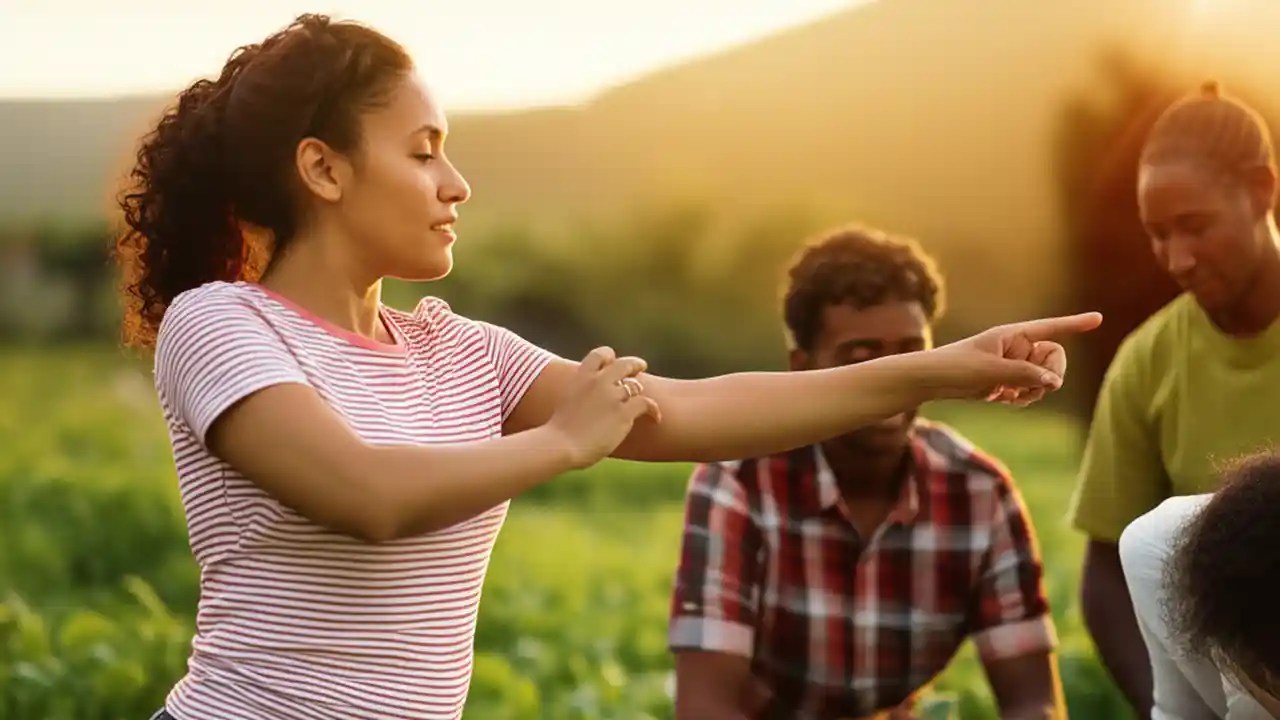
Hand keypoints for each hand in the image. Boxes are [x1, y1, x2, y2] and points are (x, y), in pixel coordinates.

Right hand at [545, 347, 661, 468]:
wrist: (560, 444)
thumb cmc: (557, 432)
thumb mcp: (565, 404)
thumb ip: (579, 396)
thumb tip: (589, 404)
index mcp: (581, 377)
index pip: (599, 355)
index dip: (609, 356)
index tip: (612, 360)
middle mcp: (598, 382)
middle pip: (623, 365)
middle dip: (634, 364)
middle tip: (641, 366)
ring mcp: (612, 396)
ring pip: (635, 386)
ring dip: (639, 392)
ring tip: (644, 401)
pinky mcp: (623, 413)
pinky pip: (646, 404)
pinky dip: (653, 410)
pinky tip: (655, 419)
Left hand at [930, 312, 1101, 404]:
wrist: (931, 380)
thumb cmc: (956, 366)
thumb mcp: (991, 370)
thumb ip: (1024, 374)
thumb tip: (1055, 382)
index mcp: (1014, 334)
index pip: (1051, 328)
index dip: (1075, 324)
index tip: (1099, 319)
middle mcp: (1018, 347)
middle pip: (1055, 359)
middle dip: (1050, 374)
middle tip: (1035, 386)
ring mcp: (1014, 365)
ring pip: (1045, 379)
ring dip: (1035, 390)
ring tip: (1011, 394)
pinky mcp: (1008, 382)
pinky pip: (1031, 391)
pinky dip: (1024, 398)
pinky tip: (1004, 399)